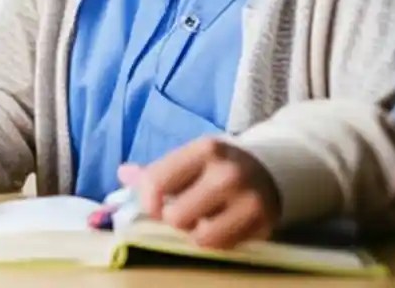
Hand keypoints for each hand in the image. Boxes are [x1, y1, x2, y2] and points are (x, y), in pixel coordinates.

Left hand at [119, 137, 279, 249]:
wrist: (272, 169)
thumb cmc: (217, 166)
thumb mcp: (189, 159)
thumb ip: (156, 171)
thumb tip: (123, 175)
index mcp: (205, 149)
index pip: (156, 182)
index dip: (146, 201)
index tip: (152, 205)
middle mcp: (228, 173)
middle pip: (176, 216)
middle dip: (173, 218)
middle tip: (181, 211)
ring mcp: (249, 199)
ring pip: (200, 236)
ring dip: (194, 232)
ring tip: (201, 220)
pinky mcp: (263, 223)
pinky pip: (223, 245)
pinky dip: (215, 240)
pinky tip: (219, 225)